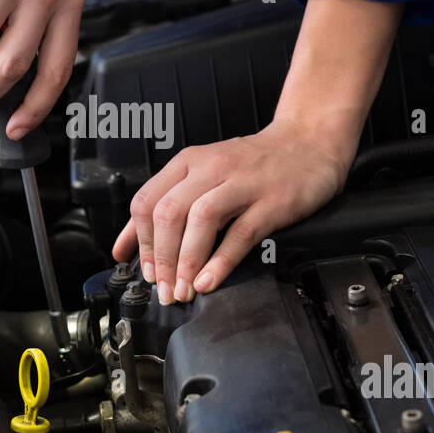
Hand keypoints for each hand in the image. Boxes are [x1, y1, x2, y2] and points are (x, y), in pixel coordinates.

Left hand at [111, 116, 355, 303]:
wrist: (308, 142)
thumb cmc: (252, 164)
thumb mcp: (203, 174)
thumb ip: (167, 204)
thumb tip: (126, 246)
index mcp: (188, 162)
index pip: (147, 201)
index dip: (139, 241)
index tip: (144, 271)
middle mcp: (211, 168)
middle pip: (169, 213)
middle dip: (161, 258)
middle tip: (164, 289)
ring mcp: (242, 183)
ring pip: (200, 220)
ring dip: (186, 262)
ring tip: (184, 290)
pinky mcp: (271, 202)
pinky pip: (240, 233)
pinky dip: (220, 261)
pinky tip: (209, 281)